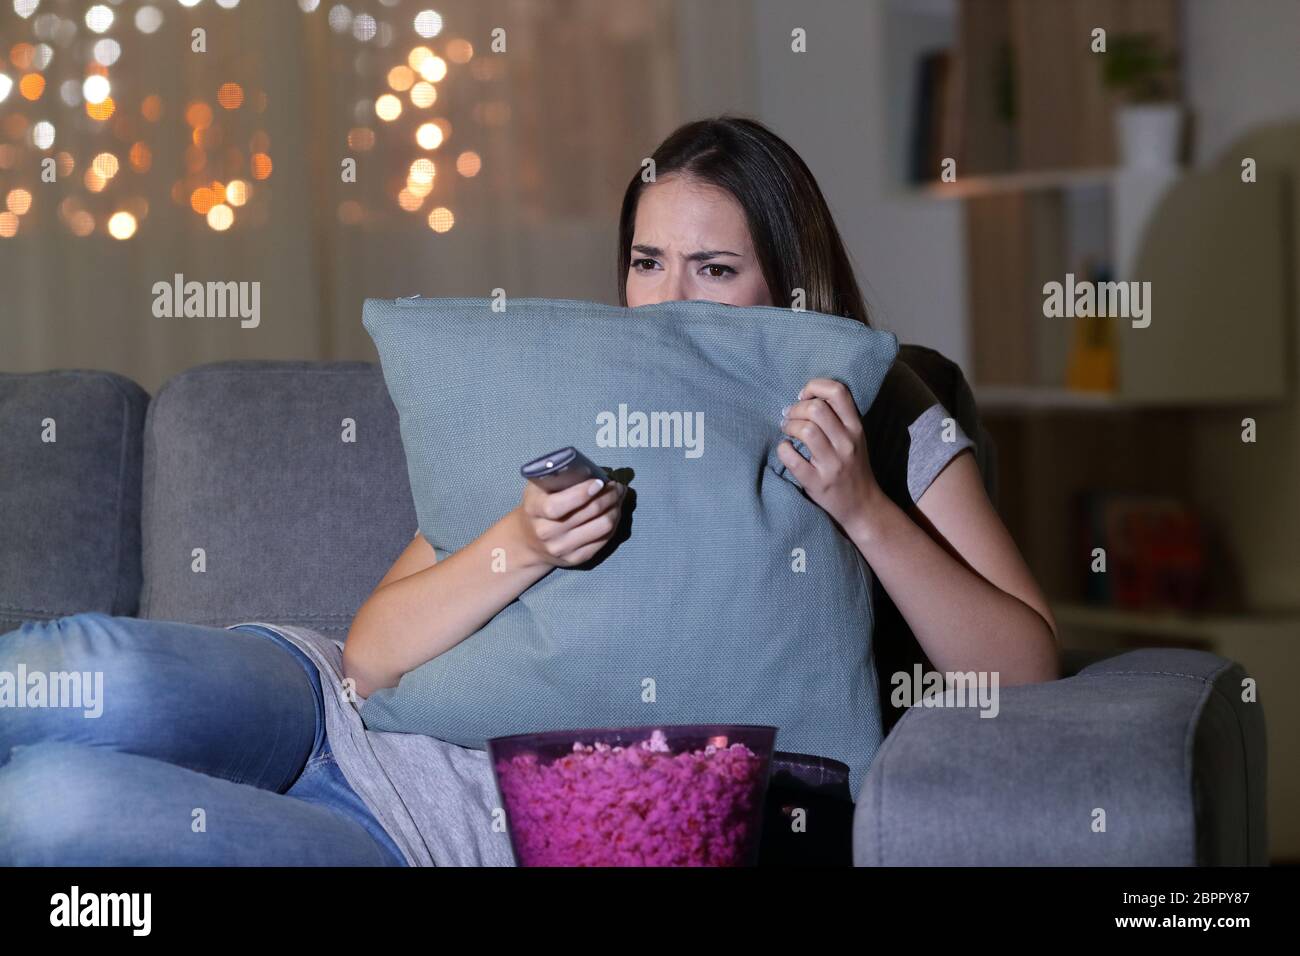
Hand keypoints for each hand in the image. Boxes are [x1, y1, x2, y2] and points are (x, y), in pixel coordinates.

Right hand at [513, 475, 626, 568]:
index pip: (558, 505)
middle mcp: (546, 532)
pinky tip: (613, 512)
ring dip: (616, 508)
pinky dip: (614, 522)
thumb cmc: (539, 506)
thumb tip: (595, 471)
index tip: (599, 482)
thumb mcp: (538, 488)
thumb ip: (558, 478)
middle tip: (616, 486)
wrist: (529, 541)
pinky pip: (605, 539)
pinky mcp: (576, 558)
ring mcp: (561, 548)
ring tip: (617, 497)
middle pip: (589, 512)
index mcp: (534, 509)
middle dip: (609, 495)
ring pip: (603, 526)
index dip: (583, 492)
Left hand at [776, 377, 884, 536]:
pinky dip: (783, 450)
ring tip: (786, 431)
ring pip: (806, 430)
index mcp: (856, 428)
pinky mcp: (817, 482)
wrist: (862, 505)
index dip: (815, 386)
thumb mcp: (854, 438)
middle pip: (817, 408)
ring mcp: (833, 464)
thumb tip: (805, 397)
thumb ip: (838, 417)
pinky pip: (793, 459)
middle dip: (796, 408)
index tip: (804, 396)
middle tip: (789, 417)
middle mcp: (847, 443)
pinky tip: (785, 450)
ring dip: (789, 426)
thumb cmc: (853, 467)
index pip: (838, 392)